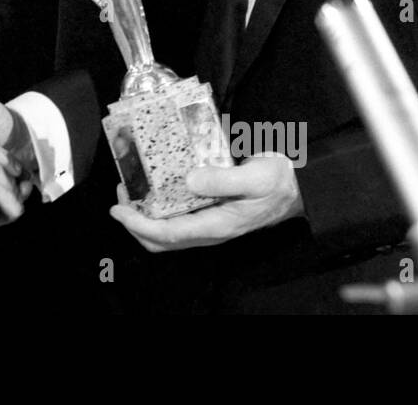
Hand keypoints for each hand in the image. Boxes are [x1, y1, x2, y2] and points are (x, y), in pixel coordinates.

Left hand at [110, 155, 302, 251]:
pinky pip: (177, 220)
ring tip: (131, 190)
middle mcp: (209, 230)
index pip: (168, 234)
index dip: (139, 224)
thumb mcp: (255, 176)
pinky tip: (154, 188)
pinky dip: (159, 209)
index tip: (118, 209)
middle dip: (135, 223)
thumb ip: (223, 179)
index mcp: (217, 225)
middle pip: (161, 241)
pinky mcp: (210, 214)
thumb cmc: (279, 182)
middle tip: (121, 197)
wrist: (299, 187)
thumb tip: (189, 181)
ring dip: (144, 217)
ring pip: (167, 232)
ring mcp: (209, 224)